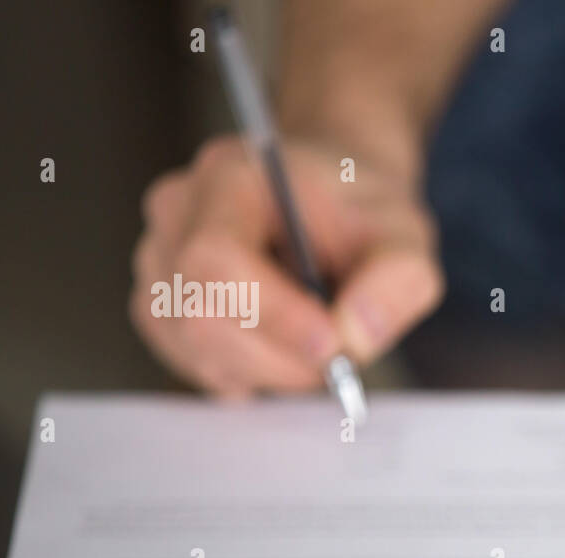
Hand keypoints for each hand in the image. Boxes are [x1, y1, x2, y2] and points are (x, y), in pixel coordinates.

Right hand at [130, 135, 441, 396]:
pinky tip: (283, 353)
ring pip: (193, 347)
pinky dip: (247, 373)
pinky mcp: (163, 303)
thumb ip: (396, 280)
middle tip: (339, 357)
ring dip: (268, 370)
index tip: (332, 346)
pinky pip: (192, 361)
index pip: (217, 258)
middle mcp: (177, 214)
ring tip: (316, 345)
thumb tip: (354, 336)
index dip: (272, 315)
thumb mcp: (405, 235)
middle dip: (279, 357)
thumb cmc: (362, 212)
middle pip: (201, 316)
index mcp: (228, 178)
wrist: (333, 202)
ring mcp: (159, 259)